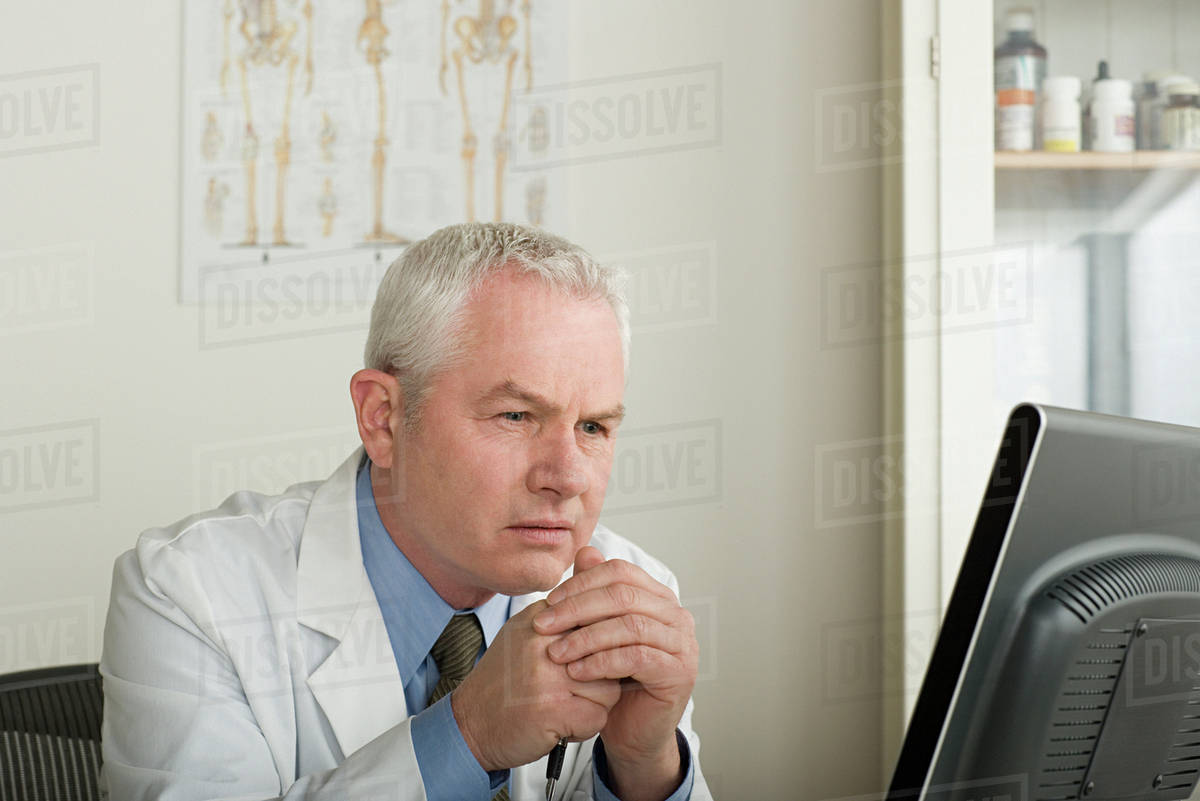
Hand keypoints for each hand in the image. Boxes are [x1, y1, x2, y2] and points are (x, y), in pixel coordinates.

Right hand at [452, 599, 621, 771]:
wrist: (470, 723)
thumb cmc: (503, 684)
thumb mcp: (526, 636)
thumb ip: (561, 620)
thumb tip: (609, 611)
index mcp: (540, 617)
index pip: (600, 620)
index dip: (601, 649)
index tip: (587, 664)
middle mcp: (542, 640)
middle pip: (609, 653)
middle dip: (601, 678)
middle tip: (574, 691)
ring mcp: (547, 674)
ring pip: (609, 688)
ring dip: (594, 706)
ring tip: (564, 708)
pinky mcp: (552, 708)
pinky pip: (598, 717)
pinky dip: (584, 728)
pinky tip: (560, 725)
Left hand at [534, 547, 697, 795]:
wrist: (631, 731)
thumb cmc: (614, 679)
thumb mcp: (597, 632)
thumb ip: (593, 594)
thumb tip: (585, 552)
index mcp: (657, 597)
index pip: (619, 572)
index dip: (582, 582)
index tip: (549, 601)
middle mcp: (675, 615)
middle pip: (623, 595)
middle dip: (577, 608)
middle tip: (544, 625)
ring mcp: (682, 643)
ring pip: (629, 625)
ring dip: (586, 638)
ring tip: (556, 652)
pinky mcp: (678, 672)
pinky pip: (636, 657)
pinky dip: (602, 662)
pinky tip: (577, 671)